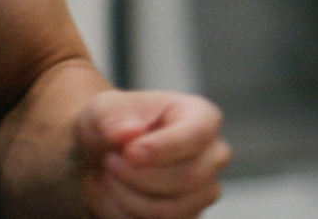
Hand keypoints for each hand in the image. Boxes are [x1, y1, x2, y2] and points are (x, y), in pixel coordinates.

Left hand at [74, 90, 230, 218]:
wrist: (106, 158)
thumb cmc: (115, 128)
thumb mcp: (105, 110)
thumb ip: (113, 117)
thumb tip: (128, 132)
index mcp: (202, 117)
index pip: (197, 134)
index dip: (162, 148)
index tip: (129, 152)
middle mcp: (213, 155)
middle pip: (185, 178)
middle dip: (135, 175)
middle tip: (109, 161)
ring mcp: (204, 191)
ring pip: (167, 210)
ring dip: (125, 197)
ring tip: (110, 178)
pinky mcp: (189, 217)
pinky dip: (124, 214)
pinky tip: (115, 195)